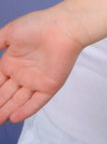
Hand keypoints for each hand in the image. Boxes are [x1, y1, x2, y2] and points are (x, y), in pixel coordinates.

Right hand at [0, 8, 83, 123]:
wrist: (64, 26)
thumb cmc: (38, 25)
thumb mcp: (9, 33)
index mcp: (11, 62)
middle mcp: (22, 73)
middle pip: (5, 95)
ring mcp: (36, 80)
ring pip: (18, 101)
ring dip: (7, 111)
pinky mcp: (50, 85)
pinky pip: (37, 101)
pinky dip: (26, 110)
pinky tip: (14, 118)